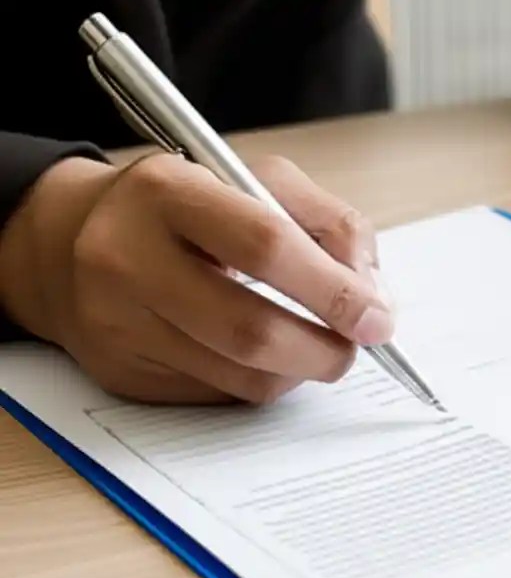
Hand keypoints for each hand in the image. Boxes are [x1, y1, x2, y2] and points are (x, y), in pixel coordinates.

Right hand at [0, 153, 392, 403]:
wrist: (67, 242)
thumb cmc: (184, 210)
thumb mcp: (256, 182)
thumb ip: (329, 223)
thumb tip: (372, 294)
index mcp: (167, 192)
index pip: (267, 246)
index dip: (334, 289)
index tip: (376, 317)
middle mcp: (127, 257)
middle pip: (251, 329)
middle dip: (325, 349)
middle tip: (356, 346)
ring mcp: (117, 322)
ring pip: (240, 376)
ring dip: (300, 371)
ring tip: (316, 348)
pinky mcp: (120, 372)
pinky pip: (217, 395)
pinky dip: (260, 382)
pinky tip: (264, 356)